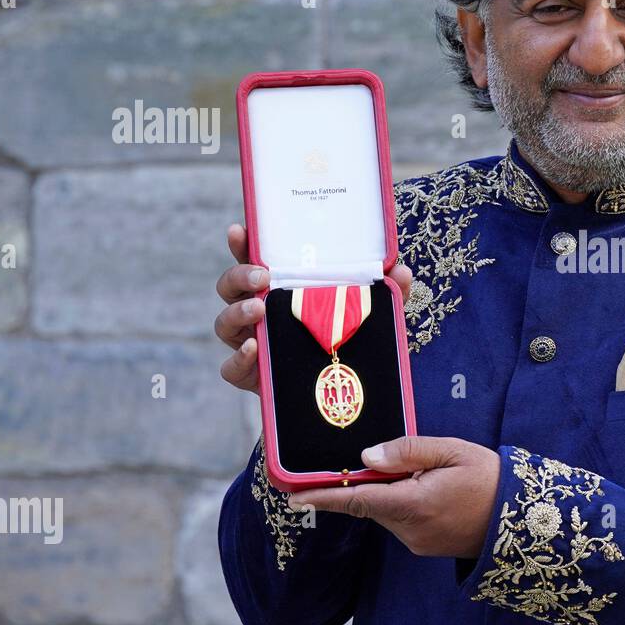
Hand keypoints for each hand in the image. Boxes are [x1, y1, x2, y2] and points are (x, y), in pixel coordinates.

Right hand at [214, 222, 413, 393]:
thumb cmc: (347, 340)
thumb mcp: (370, 314)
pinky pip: (231, 367)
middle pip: (230, 286)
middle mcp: (258, 311)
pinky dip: (240, 358)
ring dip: (238, 312)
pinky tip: (255, 348)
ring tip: (258, 309)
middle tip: (262, 276)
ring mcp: (250, 342)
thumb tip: (400, 271)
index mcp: (280, 288)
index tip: (240, 230)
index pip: (254, 259)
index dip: (243, 243)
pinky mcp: (250, 374)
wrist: (342, 394)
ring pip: (224, 323)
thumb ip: (385, 293)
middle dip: (239, 275)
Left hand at [287, 436, 501, 559]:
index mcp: (414, 503)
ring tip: (423, 473)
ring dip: (388, 492)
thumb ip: (407, 451)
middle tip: (374, 462)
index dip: (324, 498)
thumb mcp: (452, 451)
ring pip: (384, 511)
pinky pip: (399, 520)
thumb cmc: (489, 477)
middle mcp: (410, 528)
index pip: (358, 499)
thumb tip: (366, 456)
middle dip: (365, 484)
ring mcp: (416, 541)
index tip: (294, 498)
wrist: (521, 518)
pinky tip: (428, 489)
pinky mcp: (423, 546)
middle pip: (369, 503)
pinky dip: (401, 503)